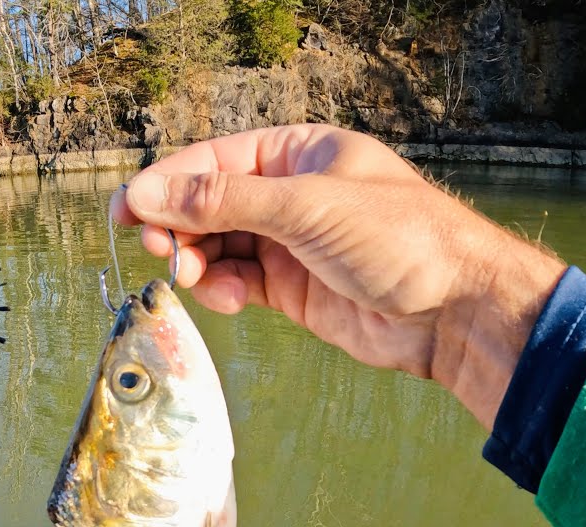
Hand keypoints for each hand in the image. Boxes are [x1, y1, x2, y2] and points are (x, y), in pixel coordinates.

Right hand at [112, 124, 566, 426]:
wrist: (456, 312)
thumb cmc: (403, 239)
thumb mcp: (306, 207)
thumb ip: (224, 201)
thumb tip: (152, 194)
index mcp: (298, 154)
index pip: (214, 160)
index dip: (167, 183)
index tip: (128, 209)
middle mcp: (290, 195)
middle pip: (208, 204)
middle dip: (178, 226)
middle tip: (158, 250)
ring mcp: (289, 243)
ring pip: (216, 246)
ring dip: (195, 261)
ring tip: (189, 277)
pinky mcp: (291, 289)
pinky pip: (236, 282)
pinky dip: (219, 290)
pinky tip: (223, 298)